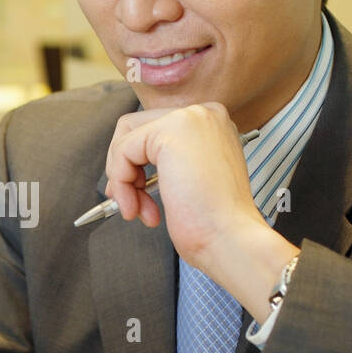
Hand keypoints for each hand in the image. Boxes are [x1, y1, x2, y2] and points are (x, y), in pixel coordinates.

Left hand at [105, 103, 296, 317]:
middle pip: (135, 128)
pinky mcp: (170, 131)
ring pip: (125, 139)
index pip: (155, 131)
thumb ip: (166, 163)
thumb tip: (128, 164)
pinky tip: (139, 208)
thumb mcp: (189, 180)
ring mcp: (188, 118)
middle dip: (124, 169)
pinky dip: (121, 182)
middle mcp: (203, 114)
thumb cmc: (214, 222)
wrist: (230, 238)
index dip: (137, 164)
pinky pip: (122, 151)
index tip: (138, 194)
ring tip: (139, 210)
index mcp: (211, 125)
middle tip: (130, 201)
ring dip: (123, 181)